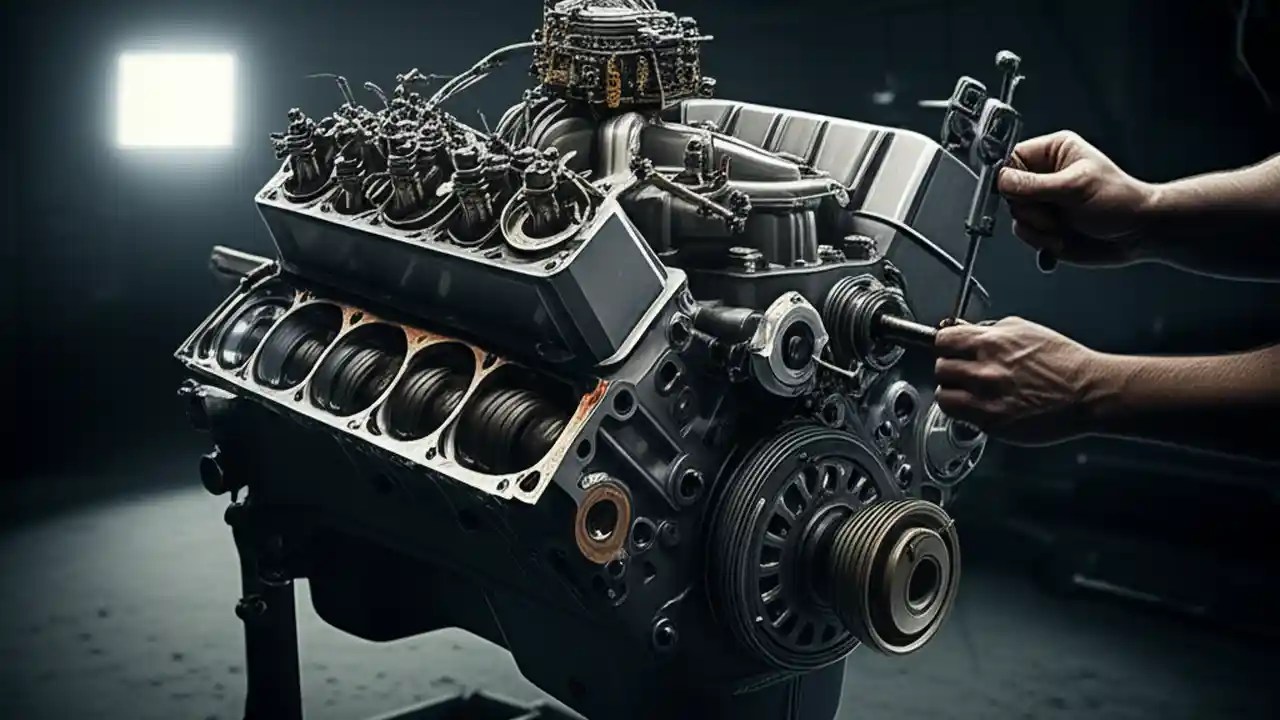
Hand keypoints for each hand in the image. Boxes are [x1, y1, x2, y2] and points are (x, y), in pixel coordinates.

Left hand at [933, 317, 1101, 444]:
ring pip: (944, 395)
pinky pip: (958, 416)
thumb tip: (963, 330)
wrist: (1087, 392)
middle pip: (940, 368)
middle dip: (951, 368)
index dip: (946, 345)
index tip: (950, 349)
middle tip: (964, 371)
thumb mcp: (1024, 330)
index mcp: (993, 342)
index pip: (943, 340)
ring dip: (953, 392)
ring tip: (969, 391)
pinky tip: (979, 405)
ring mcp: (987, 398)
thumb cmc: (1063, 362)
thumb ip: (989, 331)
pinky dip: (963, 411)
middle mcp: (986, 370)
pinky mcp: (992, 422)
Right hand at [999, 131, 1156, 266]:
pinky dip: (1041, 240)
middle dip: (1029, 208)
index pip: (1011, 158)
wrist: (1137, 234)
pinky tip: (1062, 237)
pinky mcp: (1045, 225)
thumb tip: (1001, 181)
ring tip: (1063, 225)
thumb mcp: (1075, 188)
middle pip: (1008, 191)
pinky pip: (1024, 233)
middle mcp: (1044, 176)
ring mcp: (1044, 202)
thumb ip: (1034, 185)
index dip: (1008, 177)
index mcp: (1054, 153)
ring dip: (1037, 227)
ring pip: (1016, 215)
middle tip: (1053, 212)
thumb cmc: (1119, 200)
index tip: (1014, 192)